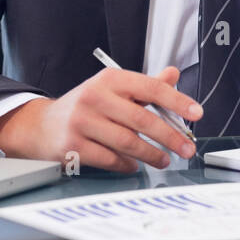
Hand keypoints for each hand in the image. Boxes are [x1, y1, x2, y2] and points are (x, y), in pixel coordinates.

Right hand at [0, 66, 201, 171]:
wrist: (42, 125)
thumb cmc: (86, 107)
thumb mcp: (113, 89)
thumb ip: (145, 85)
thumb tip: (173, 74)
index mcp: (109, 79)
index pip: (150, 88)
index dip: (177, 101)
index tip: (197, 113)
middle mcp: (95, 97)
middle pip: (142, 119)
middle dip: (170, 137)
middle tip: (187, 148)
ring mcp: (82, 122)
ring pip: (128, 142)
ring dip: (151, 154)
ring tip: (164, 160)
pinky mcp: (73, 146)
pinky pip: (110, 159)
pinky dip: (127, 164)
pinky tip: (134, 165)